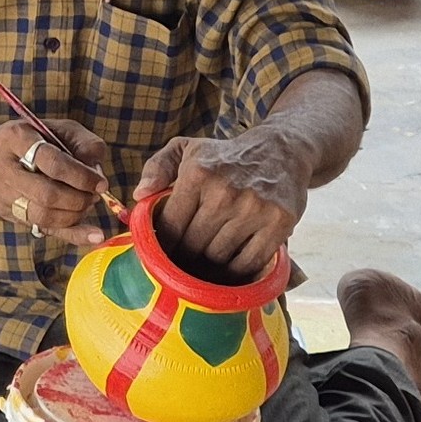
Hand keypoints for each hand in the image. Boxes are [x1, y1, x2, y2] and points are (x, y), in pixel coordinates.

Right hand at [0, 117, 112, 247]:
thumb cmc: (28, 139)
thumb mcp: (56, 128)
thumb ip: (83, 143)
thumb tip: (96, 171)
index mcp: (14, 137)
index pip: (53, 163)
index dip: (81, 176)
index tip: (101, 183)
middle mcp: (0, 166)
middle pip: (47, 194)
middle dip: (78, 199)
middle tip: (93, 195)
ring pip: (43, 215)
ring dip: (74, 215)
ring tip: (85, 204)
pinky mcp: (5, 213)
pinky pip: (42, 229)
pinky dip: (72, 235)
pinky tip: (93, 235)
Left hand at [136, 130, 308, 278]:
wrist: (281, 149)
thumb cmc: (225, 156)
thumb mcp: (187, 149)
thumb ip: (157, 167)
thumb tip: (140, 195)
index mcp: (198, 173)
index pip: (170, 225)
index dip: (161, 246)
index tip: (160, 254)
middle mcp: (225, 191)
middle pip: (193, 246)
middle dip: (183, 258)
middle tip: (181, 265)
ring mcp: (254, 208)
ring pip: (219, 258)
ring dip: (208, 268)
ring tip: (203, 267)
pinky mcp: (279, 223)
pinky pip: (250, 263)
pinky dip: (237, 273)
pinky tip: (229, 269)